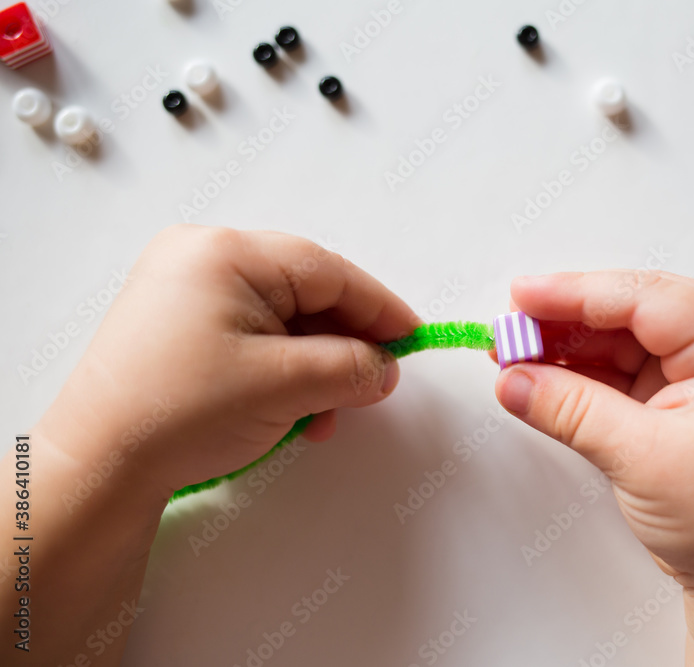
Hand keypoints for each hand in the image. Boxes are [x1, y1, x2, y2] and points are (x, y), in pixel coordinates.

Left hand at [37, 224, 419, 498]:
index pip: (326, 270)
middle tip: (373, 381)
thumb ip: (350, 368)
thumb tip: (385, 368)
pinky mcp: (177, 322)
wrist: (97, 465)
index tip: (412, 337)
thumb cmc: (182, 412)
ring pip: (280, 318)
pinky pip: (250, 334)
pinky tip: (293, 410)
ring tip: (326, 412)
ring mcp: (184, 288)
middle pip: (303, 292)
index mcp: (225, 252)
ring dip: (314, 365)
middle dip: (343, 342)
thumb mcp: (284, 386)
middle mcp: (202, 256)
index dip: (377, 306)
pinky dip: (280, 369)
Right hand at [494, 270, 693, 664]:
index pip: (650, 300)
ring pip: (626, 340)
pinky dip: (584, 373)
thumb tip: (513, 378)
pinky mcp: (682, 401)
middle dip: (570, 318)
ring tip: (515, 353)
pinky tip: (544, 376)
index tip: (523, 297)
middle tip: (510, 327)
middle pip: (636, 312)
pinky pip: (626, 371)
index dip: (580, 292)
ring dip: (571, 345)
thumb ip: (572, 409)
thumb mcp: (643, 458)